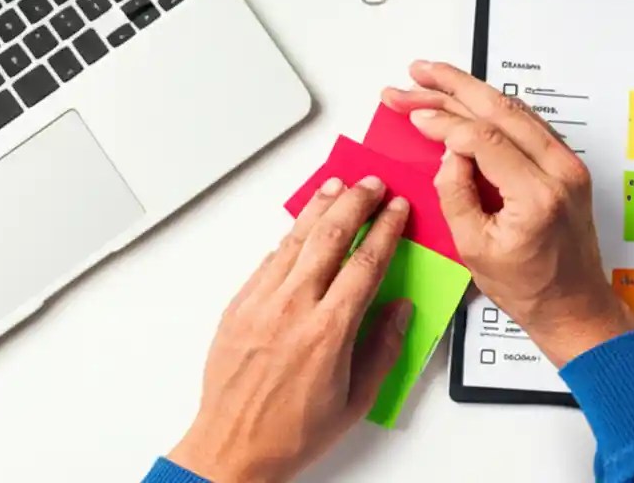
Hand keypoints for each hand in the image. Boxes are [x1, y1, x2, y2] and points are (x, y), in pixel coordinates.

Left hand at [169, 177, 412, 482]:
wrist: (233, 446)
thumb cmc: (291, 430)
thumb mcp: (356, 400)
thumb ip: (383, 349)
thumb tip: (400, 310)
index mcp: (329, 331)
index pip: (366, 262)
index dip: (386, 229)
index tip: (397, 210)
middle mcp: (293, 308)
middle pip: (331, 236)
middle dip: (356, 203)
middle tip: (373, 186)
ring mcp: (261, 303)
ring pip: (295, 238)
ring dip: (320, 207)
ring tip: (338, 186)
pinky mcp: (238, 305)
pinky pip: (268, 259)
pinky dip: (289, 236)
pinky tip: (301, 225)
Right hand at [383, 61, 633, 367]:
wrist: (574, 305)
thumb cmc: (531, 289)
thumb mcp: (474, 249)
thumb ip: (455, 194)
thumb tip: (447, 152)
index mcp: (537, 197)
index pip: (482, 139)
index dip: (442, 122)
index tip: (413, 115)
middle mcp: (560, 173)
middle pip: (500, 110)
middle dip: (451, 87)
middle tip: (415, 74)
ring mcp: (568, 165)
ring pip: (515, 109)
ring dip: (470, 90)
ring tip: (433, 78)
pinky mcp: (566, 165)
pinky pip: (527, 123)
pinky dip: (493, 107)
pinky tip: (468, 98)